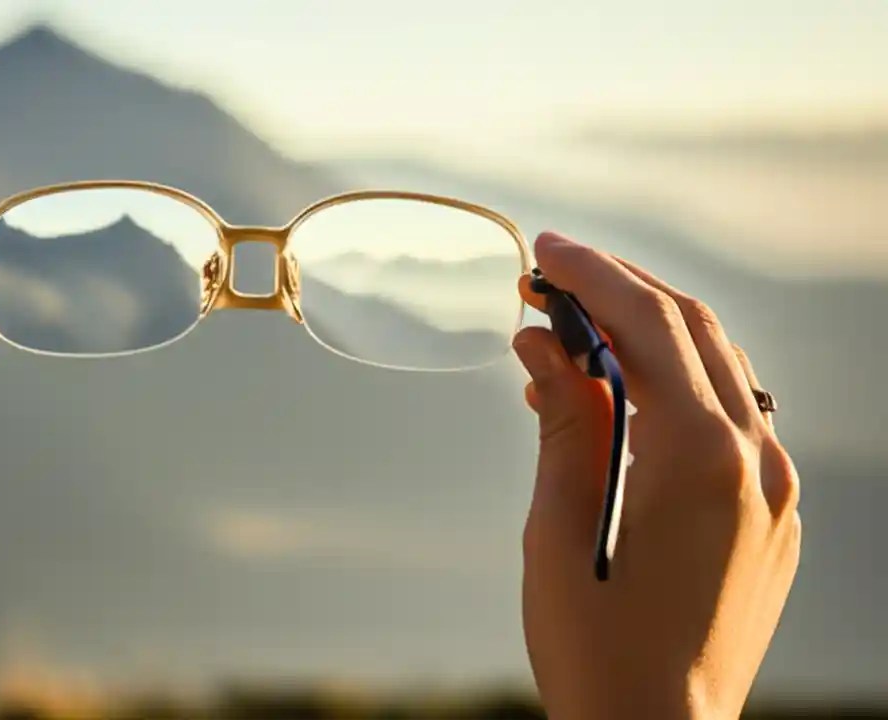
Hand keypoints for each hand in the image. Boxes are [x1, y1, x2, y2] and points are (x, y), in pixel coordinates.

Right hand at [514, 232, 800, 719]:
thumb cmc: (595, 643)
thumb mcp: (557, 524)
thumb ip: (563, 421)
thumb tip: (544, 346)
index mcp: (701, 457)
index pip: (649, 325)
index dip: (591, 276)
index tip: (543, 252)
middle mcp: (757, 461)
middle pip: (692, 330)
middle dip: (619, 290)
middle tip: (552, 278)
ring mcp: (776, 490)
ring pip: (718, 369)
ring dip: (646, 335)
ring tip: (571, 338)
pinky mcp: (773, 516)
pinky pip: (729, 420)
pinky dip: (672, 387)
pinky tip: (618, 401)